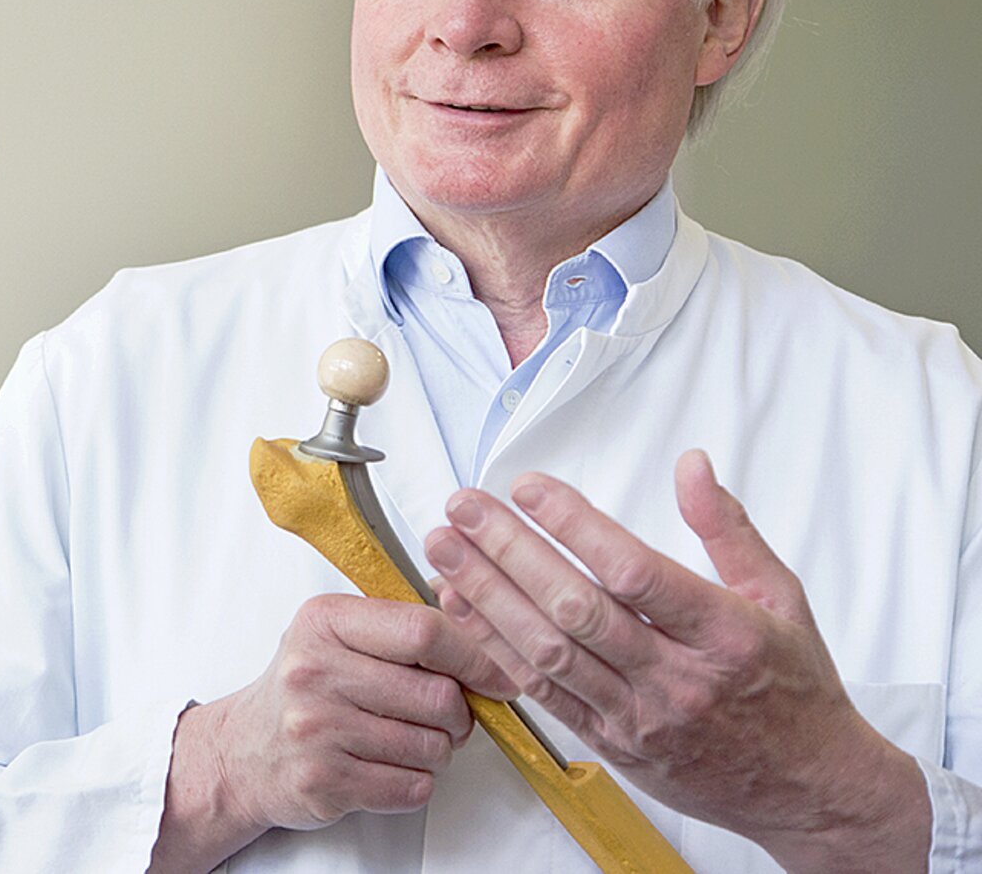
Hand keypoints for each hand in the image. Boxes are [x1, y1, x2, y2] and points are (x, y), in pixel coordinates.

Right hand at [150, 592, 515, 872]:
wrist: (244, 751)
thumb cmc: (304, 689)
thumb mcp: (337, 633)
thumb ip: (401, 622)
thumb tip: (479, 614)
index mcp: (325, 621)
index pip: (424, 631)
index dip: (475, 656)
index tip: (496, 675)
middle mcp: (314, 671)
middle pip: (438, 695)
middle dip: (459, 713)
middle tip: (445, 715)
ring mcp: (316, 728)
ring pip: (432, 746)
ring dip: (436, 750)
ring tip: (407, 740)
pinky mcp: (324, 781)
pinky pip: (412, 787)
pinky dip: (414, 782)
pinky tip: (387, 766)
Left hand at [424, 450, 928, 873]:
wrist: (809, 789)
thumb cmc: (795, 687)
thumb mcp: (782, 598)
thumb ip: (728, 529)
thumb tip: (691, 463)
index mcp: (725, 635)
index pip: (636, 574)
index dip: (576, 526)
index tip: (528, 487)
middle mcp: (678, 680)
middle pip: (577, 609)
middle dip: (509, 553)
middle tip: (464, 508)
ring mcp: (640, 718)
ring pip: (548, 653)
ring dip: (487, 596)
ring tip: (444, 549)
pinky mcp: (613, 745)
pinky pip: (542, 694)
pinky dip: (495, 647)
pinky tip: (462, 607)